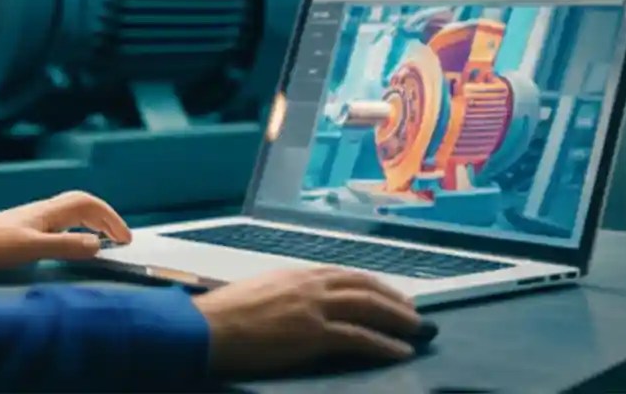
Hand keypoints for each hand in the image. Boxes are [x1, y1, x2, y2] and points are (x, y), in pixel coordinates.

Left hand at [0, 191, 131, 270]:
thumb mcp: (33, 248)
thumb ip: (65, 246)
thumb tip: (97, 245)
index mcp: (50, 211)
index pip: (89, 204)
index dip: (110, 218)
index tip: (125, 238)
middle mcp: (47, 210)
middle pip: (85, 204)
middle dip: (107, 218)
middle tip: (122, 239)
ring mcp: (39, 217)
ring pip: (75, 211)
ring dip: (95, 221)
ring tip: (107, 239)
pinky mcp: (31, 226)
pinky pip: (66, 220)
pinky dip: (81, 227)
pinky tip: (79, 241)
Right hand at [194, 266, 421, 378]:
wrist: (207, 328)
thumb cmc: (223, 314)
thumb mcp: (260, 292)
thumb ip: (285, 294)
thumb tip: (298, 305)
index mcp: (296, 274)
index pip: (345, 274)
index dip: (372, 284)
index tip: (389, 294)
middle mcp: (310, 285)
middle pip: (364, 287)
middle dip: (393, 299)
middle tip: (414, 313)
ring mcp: (314, 307)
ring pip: (368, 307)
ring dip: (397, 319)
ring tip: (418, 330)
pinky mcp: (314, 333)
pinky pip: (359, 337)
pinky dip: (384, 344)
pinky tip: (400, 352)